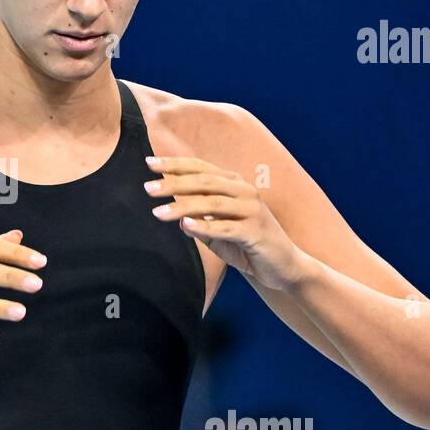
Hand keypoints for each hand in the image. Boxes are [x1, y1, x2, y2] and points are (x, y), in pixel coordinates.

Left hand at [144, 155, 307, 290]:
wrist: (281, 266)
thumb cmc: (246, 245)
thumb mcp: (217, 231)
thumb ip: (198, 221)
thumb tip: (176, 217)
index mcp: (234, 184)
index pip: (200, 168)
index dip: (175, 164)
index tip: (149, 163)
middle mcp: (244, 191)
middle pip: (204, 182)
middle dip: (174, 183)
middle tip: (148, 188)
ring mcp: (252, 210)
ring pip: (212, 203)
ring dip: (183, 206)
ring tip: (158, 212)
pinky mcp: (255, 232)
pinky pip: (226, 227)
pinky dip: (205, 226)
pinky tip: (185, 225)